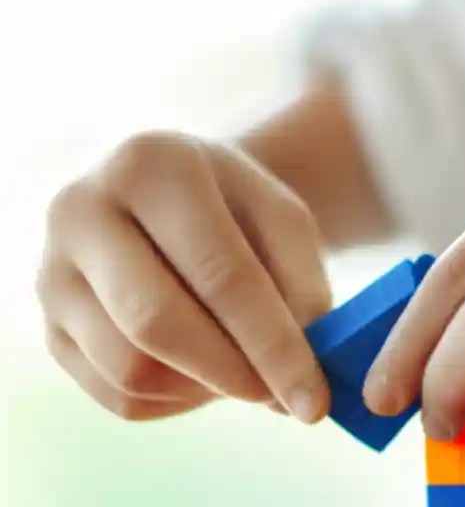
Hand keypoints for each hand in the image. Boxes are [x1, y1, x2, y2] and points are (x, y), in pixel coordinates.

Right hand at [37, 132, 332, 421]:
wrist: (175, 198)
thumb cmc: (239, 208)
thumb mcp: (285, 222)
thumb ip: (301, 293)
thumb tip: (295, 391)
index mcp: (152, 165)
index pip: (219, 272)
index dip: (272, 345)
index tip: (314, 400)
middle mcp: (82, 211)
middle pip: (156, 322)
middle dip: (233, 374)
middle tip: (284, 398)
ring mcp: (52, 272)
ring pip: (130, 368)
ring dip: (204, 389)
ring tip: (248, 372)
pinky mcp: (49, 327)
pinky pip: (114, 394)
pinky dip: (176, 400)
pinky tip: (209, 374)